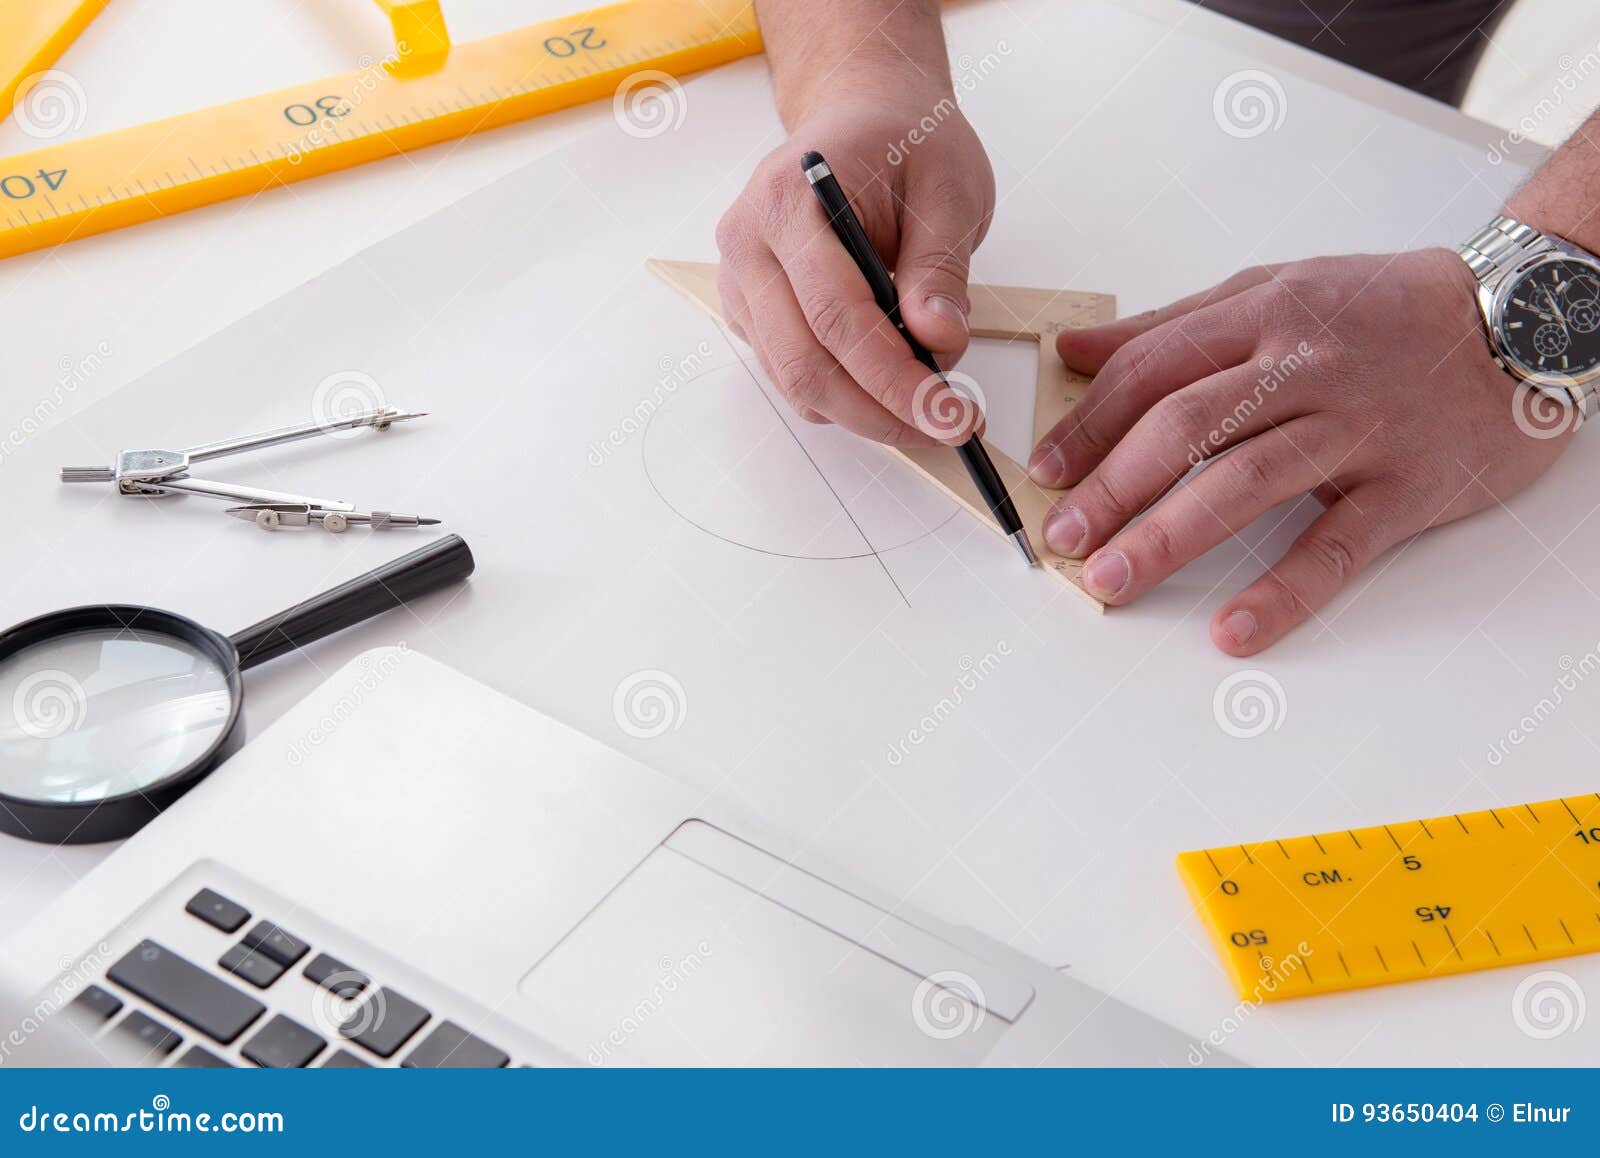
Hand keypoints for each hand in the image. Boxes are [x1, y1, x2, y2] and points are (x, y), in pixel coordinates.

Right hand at [715, 91, 994, 445]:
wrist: (861, 117)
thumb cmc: (904, 144)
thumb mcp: (949, 188)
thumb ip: (940, 266)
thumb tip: (939, 340)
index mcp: (789, 202)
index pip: (836, 315)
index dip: (895, 378)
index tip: (952, 413)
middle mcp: (748, 245)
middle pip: (805, 364)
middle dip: (881, 412)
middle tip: (948, 427)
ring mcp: (741, 283)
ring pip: (795, 381)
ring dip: (865, 412)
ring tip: (930, 408)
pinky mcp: (751, 311)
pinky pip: (793, 375)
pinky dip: (845, 396)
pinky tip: (893, 387)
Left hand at [1027, 248, 1574, 653]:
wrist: (1523, 321)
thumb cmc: (1383, 310)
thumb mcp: (1275, 290)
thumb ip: (1172, 326)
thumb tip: (1075, 350)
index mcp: (1264, 314)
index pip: (1153, 369)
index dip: (1089, 422)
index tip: (1046, 469)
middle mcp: (1305, 366)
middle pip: (1186, 427)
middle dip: (1111, 485)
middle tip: (1062, 536)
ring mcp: (1357, 428)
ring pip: (1246, 483)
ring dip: (1167, 536)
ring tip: (1110, 580)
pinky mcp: (1407, 487)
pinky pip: (1337, 546)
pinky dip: (1283, 592)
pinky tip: (1234, 631)